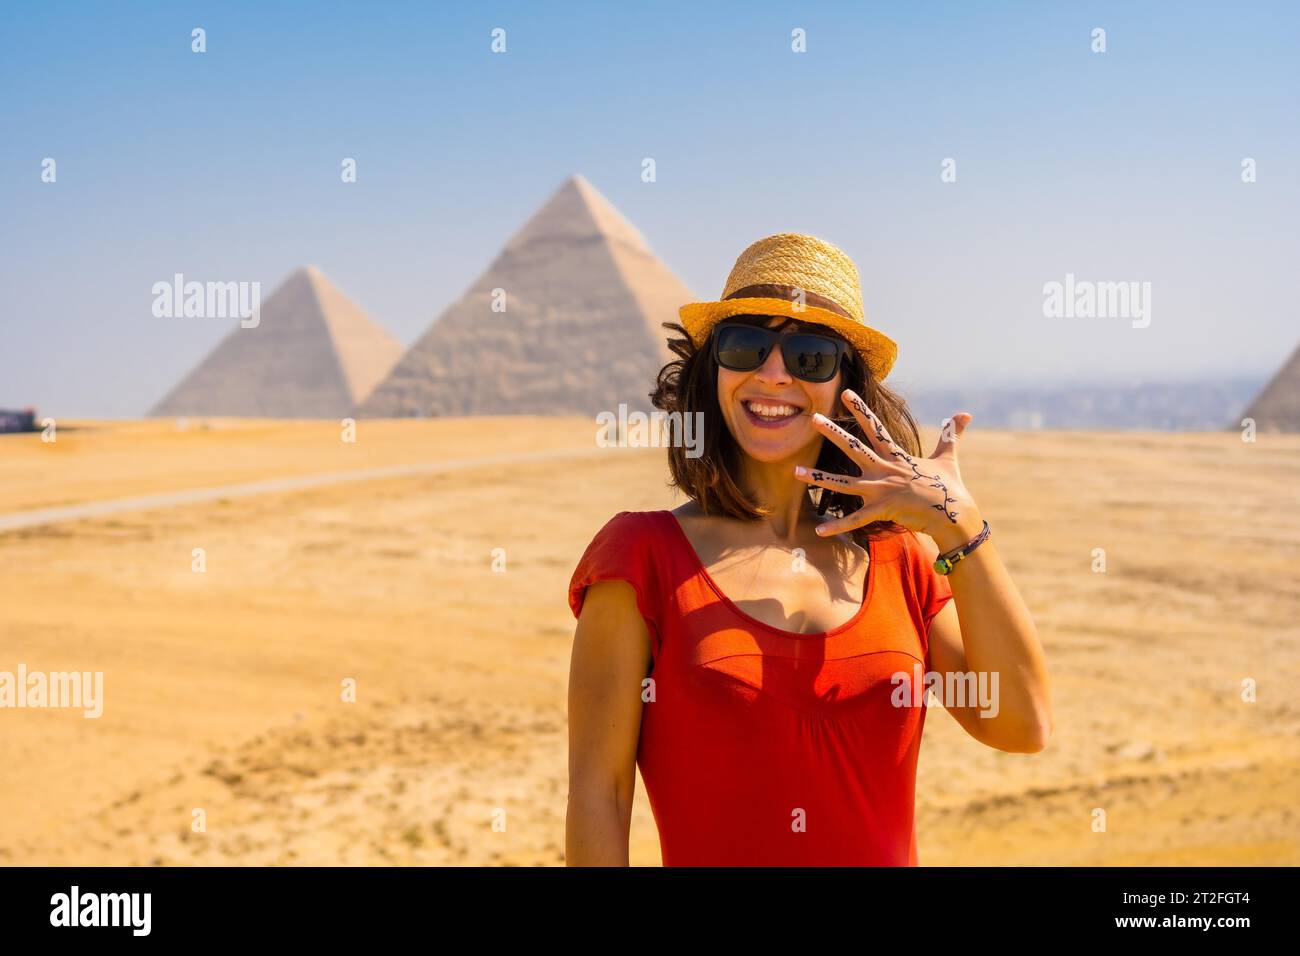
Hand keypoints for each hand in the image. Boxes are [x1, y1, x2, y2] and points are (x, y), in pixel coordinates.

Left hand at [794, 388, 981, 550]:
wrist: (955, 516)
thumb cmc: (950, 488)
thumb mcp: (949, 458)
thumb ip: (951, 436)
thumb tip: (964, 414)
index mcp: (897, 457)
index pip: (875, 428)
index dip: (861, 410)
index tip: (845, 394)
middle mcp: (885, 470)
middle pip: (853, 447)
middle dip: (832, 432)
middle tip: (812, 419)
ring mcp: (881, 490)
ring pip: (842, 483)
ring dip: (818, 477)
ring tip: (795, 471)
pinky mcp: (882, 511)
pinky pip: (855, 520)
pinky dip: (837, 526)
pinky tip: (819, 531)